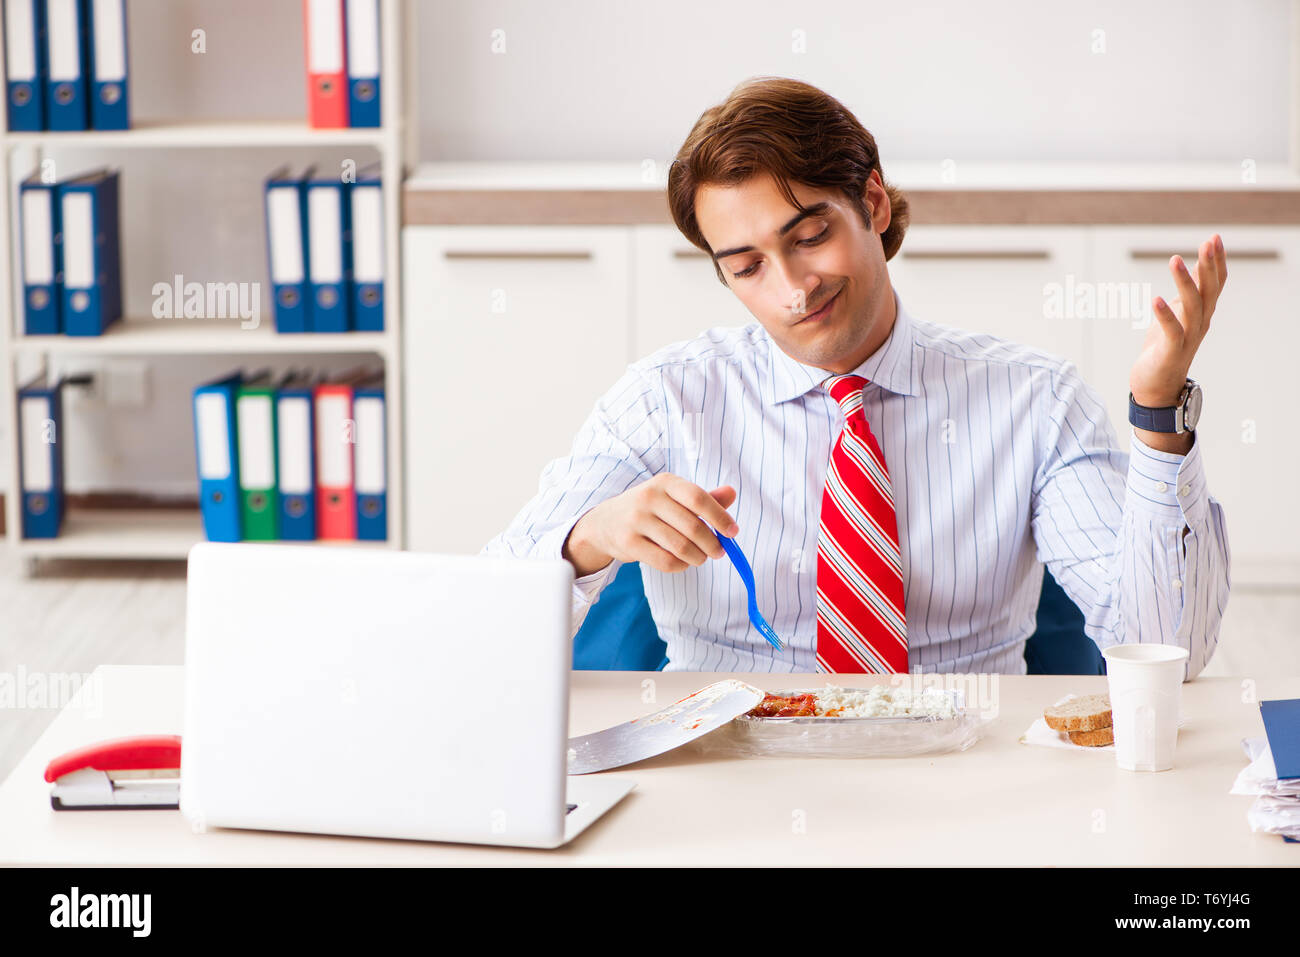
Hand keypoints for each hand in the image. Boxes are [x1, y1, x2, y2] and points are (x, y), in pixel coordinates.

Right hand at [562, 474, 738, 575]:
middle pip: (692, 526)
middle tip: (719, 551)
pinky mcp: (628, 543)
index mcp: (665, 482)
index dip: (720, 517)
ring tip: (701, 557)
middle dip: (712, 544)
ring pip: (680, 547)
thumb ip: (703, 498)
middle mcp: (649, 497)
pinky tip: (683, 562)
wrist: (606, 522)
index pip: (698, 498)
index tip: (733, 532)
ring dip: (698, 557)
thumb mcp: (673, 497)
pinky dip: (680, 565)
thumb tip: (731, 493)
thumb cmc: (650, 509)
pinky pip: (665, 561)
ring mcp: (636, 520)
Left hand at [1129, 233, 1226, 407]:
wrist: (1156, 386)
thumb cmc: (1165, 348)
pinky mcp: (1170, 351)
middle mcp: (1200, 323)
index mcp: (1202, 313)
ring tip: (1174, 260)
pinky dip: (1165, 314)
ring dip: (1183, 282)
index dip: (1216, 262)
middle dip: (1208, 266)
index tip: (1215, 238)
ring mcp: (1187, 337)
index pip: (1215, 284)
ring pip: (1191, 306)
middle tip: (1208, 243)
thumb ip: (1188, 293)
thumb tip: (1195, 267)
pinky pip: (1171, 330)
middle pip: (1209, 291)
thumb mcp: (1178, 315)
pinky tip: (1156, 299)